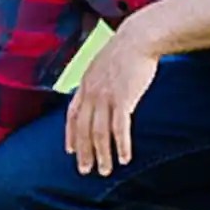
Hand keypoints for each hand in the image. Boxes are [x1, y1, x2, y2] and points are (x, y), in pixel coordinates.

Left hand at [66, 27, 158, 176]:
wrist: (139, 37)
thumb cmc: (127, 49)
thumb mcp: (104, 63)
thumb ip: (99, 79)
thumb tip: (102, 90)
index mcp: (85, 84)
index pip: (72, 115)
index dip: (71, 135)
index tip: (70, 151)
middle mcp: (91, 93)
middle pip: (83, 130)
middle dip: (83, 153)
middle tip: (85, 171)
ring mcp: (105, 97)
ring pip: (99, 134)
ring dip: (102, 155)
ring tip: (105, 171)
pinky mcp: (123, 99)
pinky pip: (119, 129)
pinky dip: (121, 146)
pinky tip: (124, 158)